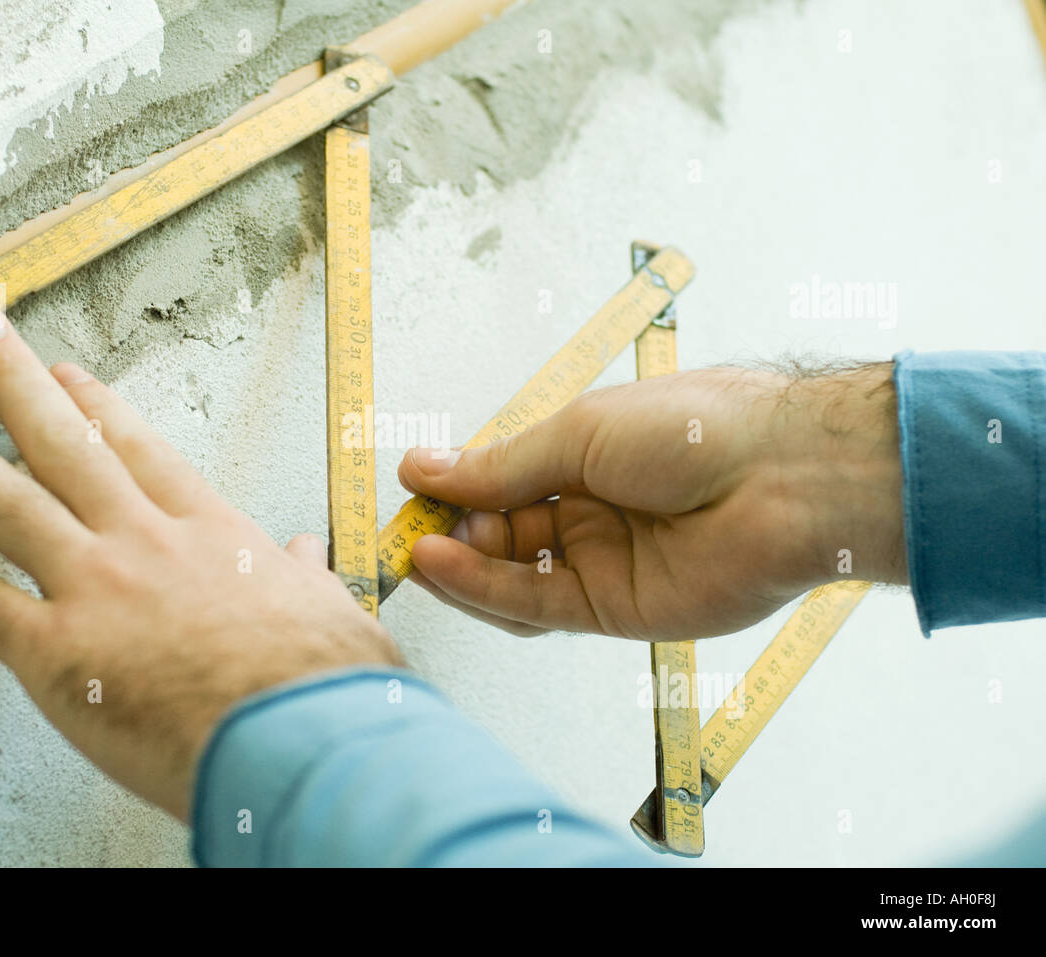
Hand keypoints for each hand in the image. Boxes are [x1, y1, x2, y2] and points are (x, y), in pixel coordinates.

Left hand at [0, 309, 399, 821]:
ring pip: (9, 499)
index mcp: (211, 530)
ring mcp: (95, 588)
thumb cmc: (326, 682)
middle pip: (65, 444)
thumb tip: (308, 555)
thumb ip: (308, 575)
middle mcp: (144, 541)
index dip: (96, 406)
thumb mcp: (333, 610)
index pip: (140, 450)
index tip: (67, 376)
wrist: (298, 736)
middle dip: (13, 380)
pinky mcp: (55, 651)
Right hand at [397, 364, 905, 639]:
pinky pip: (534, 604)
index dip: (454, 488)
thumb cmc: (700, 430)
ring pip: (511, 576)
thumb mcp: (578, 432)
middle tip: (403, 529)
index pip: (501, 482)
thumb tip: (428, 467)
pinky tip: (443, 567)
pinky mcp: (613, 610)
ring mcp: (601, 563)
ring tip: (414, 550)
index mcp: (587, 457)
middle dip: (449, 531)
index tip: (409, 487)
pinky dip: (483, 589)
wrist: (781, 478)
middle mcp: (591, 512)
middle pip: (500, 534)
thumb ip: (500, 467)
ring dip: (459, 565)